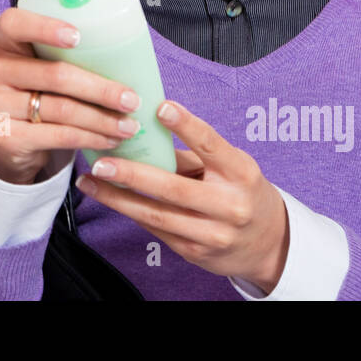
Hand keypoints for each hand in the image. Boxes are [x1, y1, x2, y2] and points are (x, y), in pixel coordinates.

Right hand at [0, 4, 144, 185]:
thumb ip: (49, 13)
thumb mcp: (34, 48)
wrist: (8, 134)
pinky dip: (90, 138)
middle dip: (101, 88)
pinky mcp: (2, 136)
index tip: (79, 36)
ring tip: (130, 124)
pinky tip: (111, 139)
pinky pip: (57, 137)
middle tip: (132, 98)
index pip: (15, 23)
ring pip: (61, 110)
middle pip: (53, 75)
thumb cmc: (32, 81)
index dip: (46, 27)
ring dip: (103, 119)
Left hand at [74, 99, 290, 293]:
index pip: (212, 145)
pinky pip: (156, 229)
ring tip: (91, 182)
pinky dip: (130, 212)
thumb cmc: (243, 193)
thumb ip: (194, 153)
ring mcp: (213, 233)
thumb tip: (147, 131)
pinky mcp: (196, 253)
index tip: (160, 107)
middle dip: (132, 174)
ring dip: (117, 198)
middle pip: (173, 188)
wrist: (269, 244)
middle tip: (101, 161)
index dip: (187, 125)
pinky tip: (110, 198)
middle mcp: (230, 205)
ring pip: (156, 214)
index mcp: (241, 173)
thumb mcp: (232, 168)